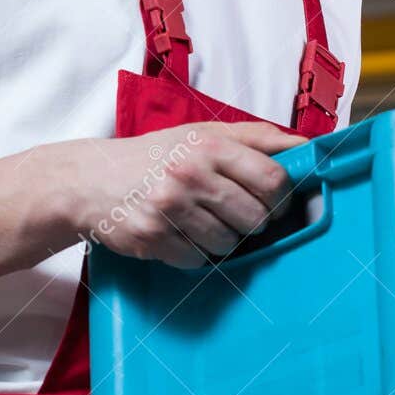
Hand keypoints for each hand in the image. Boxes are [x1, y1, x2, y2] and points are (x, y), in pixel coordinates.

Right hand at [58, 121, 305, 266]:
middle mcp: (189, 175)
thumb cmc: (154, 156)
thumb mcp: (202, 134)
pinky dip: (195, 253)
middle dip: (255, 221)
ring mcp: (169, 209)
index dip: (283, 196)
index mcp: (208, 146)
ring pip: (230, 243)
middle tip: (238, 213)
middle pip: (256, 217)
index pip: (273, 179)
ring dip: (225, 239)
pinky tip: (180, 234)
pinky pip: (198, 260)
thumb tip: (306, 146)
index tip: (276, 200)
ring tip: (203, 221)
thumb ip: (255, 138)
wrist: (87, 180)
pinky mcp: (152, 239)